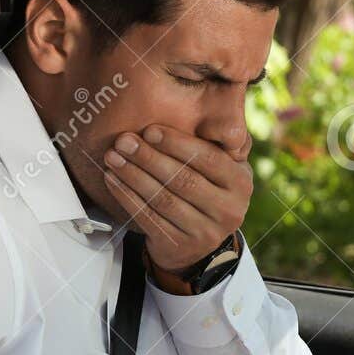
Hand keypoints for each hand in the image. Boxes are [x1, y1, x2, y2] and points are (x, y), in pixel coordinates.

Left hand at [101, 125, 252, 275]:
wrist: (200, 245)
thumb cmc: (206, 192)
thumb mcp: (222, 170)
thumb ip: (213, 144)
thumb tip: (194, 107)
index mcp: (240, 183)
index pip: (208, 159)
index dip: (177, 144)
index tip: (150, 130)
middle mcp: (228, 210)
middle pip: (183, 179)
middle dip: (149, 158)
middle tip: (123, 141)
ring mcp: (205, 232)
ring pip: (163, 199)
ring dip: (133, 175)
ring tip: (113, 157)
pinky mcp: (180, 247)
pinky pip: (149, 218)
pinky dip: (127, 197)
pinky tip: (113, 180)